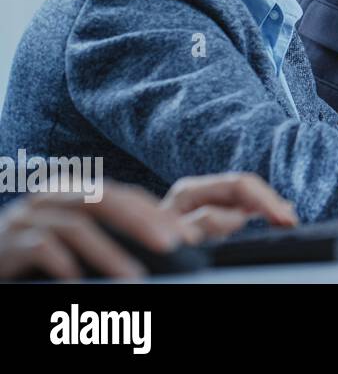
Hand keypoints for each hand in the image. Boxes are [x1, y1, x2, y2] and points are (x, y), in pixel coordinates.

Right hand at [0, 182, 198, 279]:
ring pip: (76, 226)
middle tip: (171, 246)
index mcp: (75, 190)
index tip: (187, 235)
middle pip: (104, 200)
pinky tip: (80, 281)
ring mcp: (28, 216)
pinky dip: (64, 263)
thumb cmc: (39, 249)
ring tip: (134, 277)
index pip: (124, 195)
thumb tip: (169, 242)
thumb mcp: (78, 235)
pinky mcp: (9, 241)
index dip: (158, 212)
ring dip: (109, 253)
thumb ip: (113, 233)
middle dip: (142, 223)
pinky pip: (41, 247)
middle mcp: (53, 196)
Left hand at [161, 172, 297, 238]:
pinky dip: (261, 211)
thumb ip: (207, 223)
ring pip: (246, 196)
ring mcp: (204, 201)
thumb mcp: (177, 236)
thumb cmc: (148, 249)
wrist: (133, 259)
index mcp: (189, 191)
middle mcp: (197, 191)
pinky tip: (277, 216)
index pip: (239, 184)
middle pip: (246, 186)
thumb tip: (241, 216)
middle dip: (271, 202)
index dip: (265, 200)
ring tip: (286, 220)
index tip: (284, 219)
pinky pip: (241, 208)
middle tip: (290, 221)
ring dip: (268, 207)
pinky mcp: (209, 214)